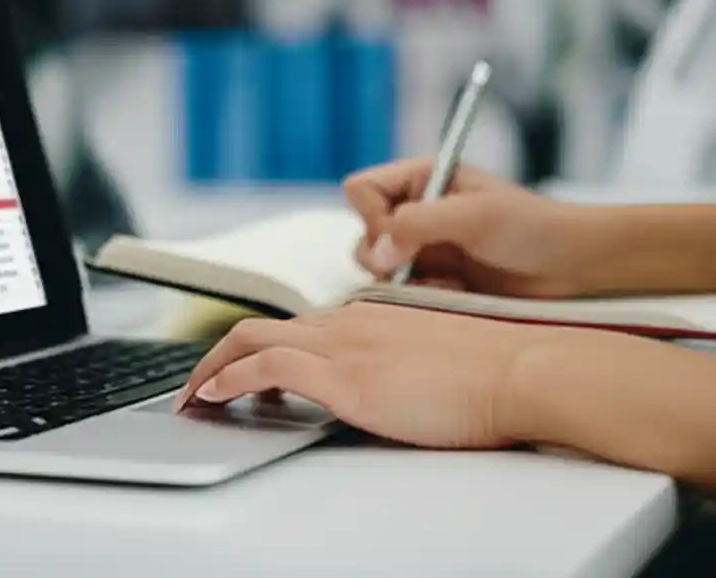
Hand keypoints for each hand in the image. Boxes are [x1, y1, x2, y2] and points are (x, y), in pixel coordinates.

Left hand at [173, 302, 570, 448]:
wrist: (522, 370)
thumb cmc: (494, 373)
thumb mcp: (434, 362)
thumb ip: (399, 367)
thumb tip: (387, 391)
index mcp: (370, 317)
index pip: (295, 327)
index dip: (256, 350)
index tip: (237, 373)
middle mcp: (349, 322)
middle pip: (260, 327)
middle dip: (216, 356)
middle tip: (197, 386)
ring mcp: (345, 346)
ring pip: (252, 339)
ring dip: (211, 369)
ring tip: (193, 398)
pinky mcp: (347, 376)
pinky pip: (267, 367)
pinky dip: (229, 379)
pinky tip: (214, 397)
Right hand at [343, 159, 594, 297]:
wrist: (573, 266)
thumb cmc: (533, 227)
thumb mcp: (475, 216)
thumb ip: (419, 223)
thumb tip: (378, 249)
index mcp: (422, 179)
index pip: (361, 189)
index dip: (371, 214)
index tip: (400, 234)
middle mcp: (416, 211)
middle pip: (362, 233)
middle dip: (383, 255)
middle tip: (415, 264)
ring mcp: (423, 249)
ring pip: (377, 269)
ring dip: (402, 281)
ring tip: (443, 282)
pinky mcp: (434, 281)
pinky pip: (401, 294)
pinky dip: (419, 297)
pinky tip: (452, 293)